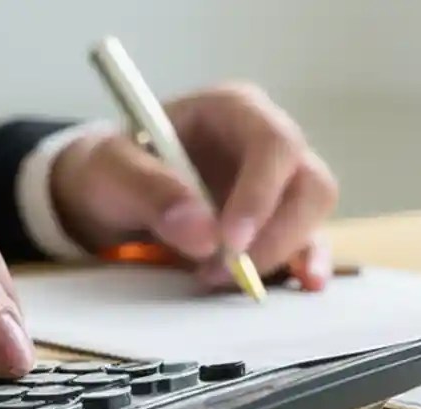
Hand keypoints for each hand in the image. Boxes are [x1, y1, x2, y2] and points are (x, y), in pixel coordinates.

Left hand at [50, 83, 338, 290]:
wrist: (109, 196)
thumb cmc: (112, 168)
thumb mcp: (110, 169)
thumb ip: (150, 191)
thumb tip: (202, 233)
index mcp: (233, 110)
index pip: (274, 143)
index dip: (261, 193)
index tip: (230, 240)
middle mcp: (266, 145)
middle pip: (309, 183)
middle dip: (276, 233)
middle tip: (226, 269)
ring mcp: (277, 186)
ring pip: (312, 216)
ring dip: (281, 254)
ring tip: (226, 280)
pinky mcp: (276, 225)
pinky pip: (307, 246)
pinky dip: (303, 268)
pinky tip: (300, 286)